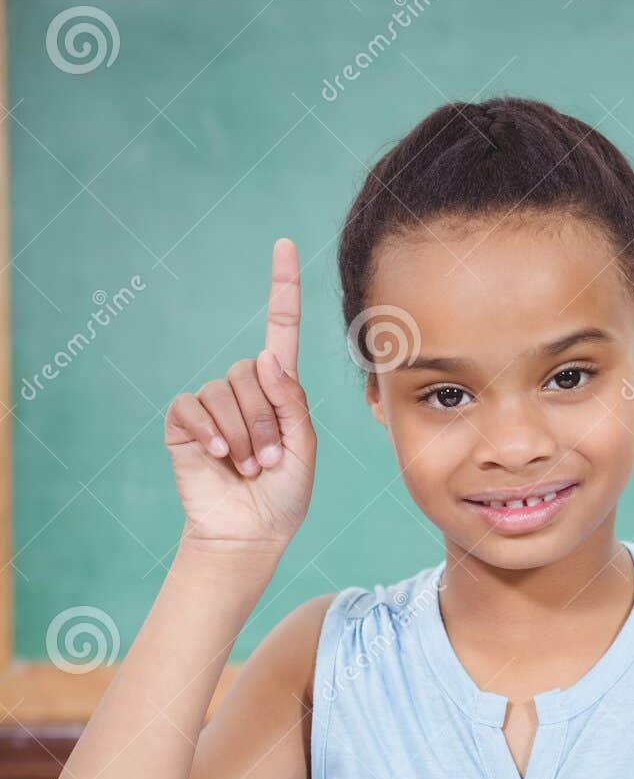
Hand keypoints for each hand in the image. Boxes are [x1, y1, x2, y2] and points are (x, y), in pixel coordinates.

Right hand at [165, 238, 315, 552]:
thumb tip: (265, 359)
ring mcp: (212, 404)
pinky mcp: (185, 421)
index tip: (283, 245)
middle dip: (266, 424)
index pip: (280, 331)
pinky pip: (193, 406)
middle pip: (253, 374)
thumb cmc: (282, 496)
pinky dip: (210, 433)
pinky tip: (219, 459)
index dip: (282, 289)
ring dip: (244, 437)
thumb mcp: (304, 450)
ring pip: (226, 393)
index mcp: (279, 391)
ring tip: (248, 469)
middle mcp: (244, 389)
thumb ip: (292, 404)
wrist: (249, 533)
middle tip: (269, 463)